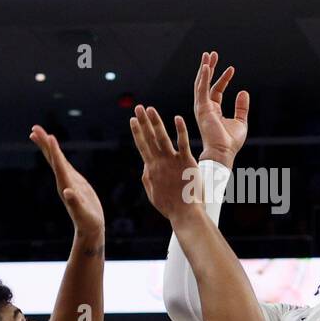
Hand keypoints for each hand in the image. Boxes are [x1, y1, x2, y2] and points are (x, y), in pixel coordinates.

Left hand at [30, 125, 104, 234]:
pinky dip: (58, 155)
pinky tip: (56, 151)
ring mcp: (67, 180)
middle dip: (44, 144)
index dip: (55, 151)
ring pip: (56, 160)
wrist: (89, 228)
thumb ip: (75, 203)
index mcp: (66, 186)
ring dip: (48, 146)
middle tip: (34, 128)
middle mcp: (63, 181)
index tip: (50, 137)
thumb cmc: (87, 222)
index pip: (59, 165)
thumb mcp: (82, 213)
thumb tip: (67, 192)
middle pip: (51, 159)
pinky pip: (63, 164)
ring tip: (40, 134)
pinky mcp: (73, 182)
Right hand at [129, 105, 198, 221]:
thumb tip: (145, 167)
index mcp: (151, 169)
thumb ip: (148, 178)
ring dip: (155, 122)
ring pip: (162, 138)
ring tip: (150, 109)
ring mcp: (173, 161)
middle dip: (143, 122)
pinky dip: (180, 130)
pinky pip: (183, 143)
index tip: (133, 120)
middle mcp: (159, 162)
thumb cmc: (169, 206)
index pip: (142, 146)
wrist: (184, 213)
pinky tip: (177, 118)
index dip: (137, 132)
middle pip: (149, 138)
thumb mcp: (152, 193)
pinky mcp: (187, 162)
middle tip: (138, 107)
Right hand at [192, 50, 248, 167]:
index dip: (223, 78)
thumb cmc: (230, 142)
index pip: (216, 89)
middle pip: (205, 83)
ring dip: (204, 69)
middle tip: (211, 54)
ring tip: (208, 55)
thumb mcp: (240, 121)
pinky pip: (202, 89)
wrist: (223, 152)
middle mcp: (205, 107)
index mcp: (213, 110)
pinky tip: (207, 66)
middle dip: (208, 68)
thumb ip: (241, 107)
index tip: (231, 68)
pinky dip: (204, 77)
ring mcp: (202, 107)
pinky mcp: (202, 108)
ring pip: (201, 83)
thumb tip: (244, 92)